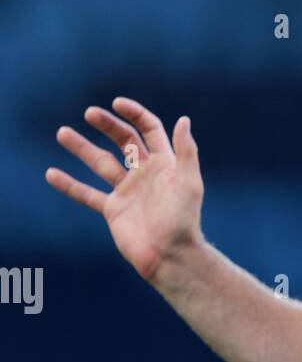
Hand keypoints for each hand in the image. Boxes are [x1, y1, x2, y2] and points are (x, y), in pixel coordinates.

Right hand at [45, 97, 204, 286]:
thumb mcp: (189, 184)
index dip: (134, 114)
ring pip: (100, 163)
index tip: (117, 104)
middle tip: (90, 113)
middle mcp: (144, 173)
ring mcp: (127, 191)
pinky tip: (51, 174)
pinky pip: (87, 194)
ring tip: (62, 133)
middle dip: (107, 125)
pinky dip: (70, 185)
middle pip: (123, 140)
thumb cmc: (184, 222)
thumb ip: (187, 152)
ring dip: (82, 148)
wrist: (170, 257)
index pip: (148, 129)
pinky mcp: (113, 210)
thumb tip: (184, 119)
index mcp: (164, 163)